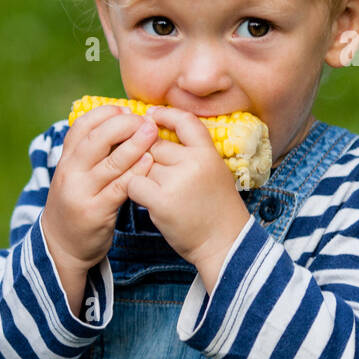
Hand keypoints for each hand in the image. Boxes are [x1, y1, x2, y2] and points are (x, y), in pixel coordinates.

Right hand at [41, 103, 157, 274]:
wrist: (61, 247)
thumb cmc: (78, 204)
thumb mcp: (75, 176)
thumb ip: (91, 154)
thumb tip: (120, 123)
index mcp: (65, 161)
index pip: (81, 127)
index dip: (104, 114)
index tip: (126, 109)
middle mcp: (70, 174)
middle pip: (95, 140)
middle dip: (122, 125)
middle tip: (145, 120)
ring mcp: (81, 193)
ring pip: (110, 163)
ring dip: (134, 145)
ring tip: (153, 132)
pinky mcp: (95, 212)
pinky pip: (119, 188)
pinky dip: (136, 172)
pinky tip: (150, 162)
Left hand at [125, 108, 251, 275]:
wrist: (224, 243)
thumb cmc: (216, 209)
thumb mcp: (214, 172)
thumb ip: (191, 153)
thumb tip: (157, 133)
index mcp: (208, 153)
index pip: (185, 121)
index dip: (164, 115)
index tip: (150, 116)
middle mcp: (194, 163)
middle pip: (155, 144)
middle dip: (148, 156)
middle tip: (156, 173)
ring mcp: (177, 181)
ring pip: (141, 165)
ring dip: (142, 176)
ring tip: (158, 192)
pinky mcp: (161, 201)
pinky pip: (133, 184)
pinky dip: (135, 192)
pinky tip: (148, 201)